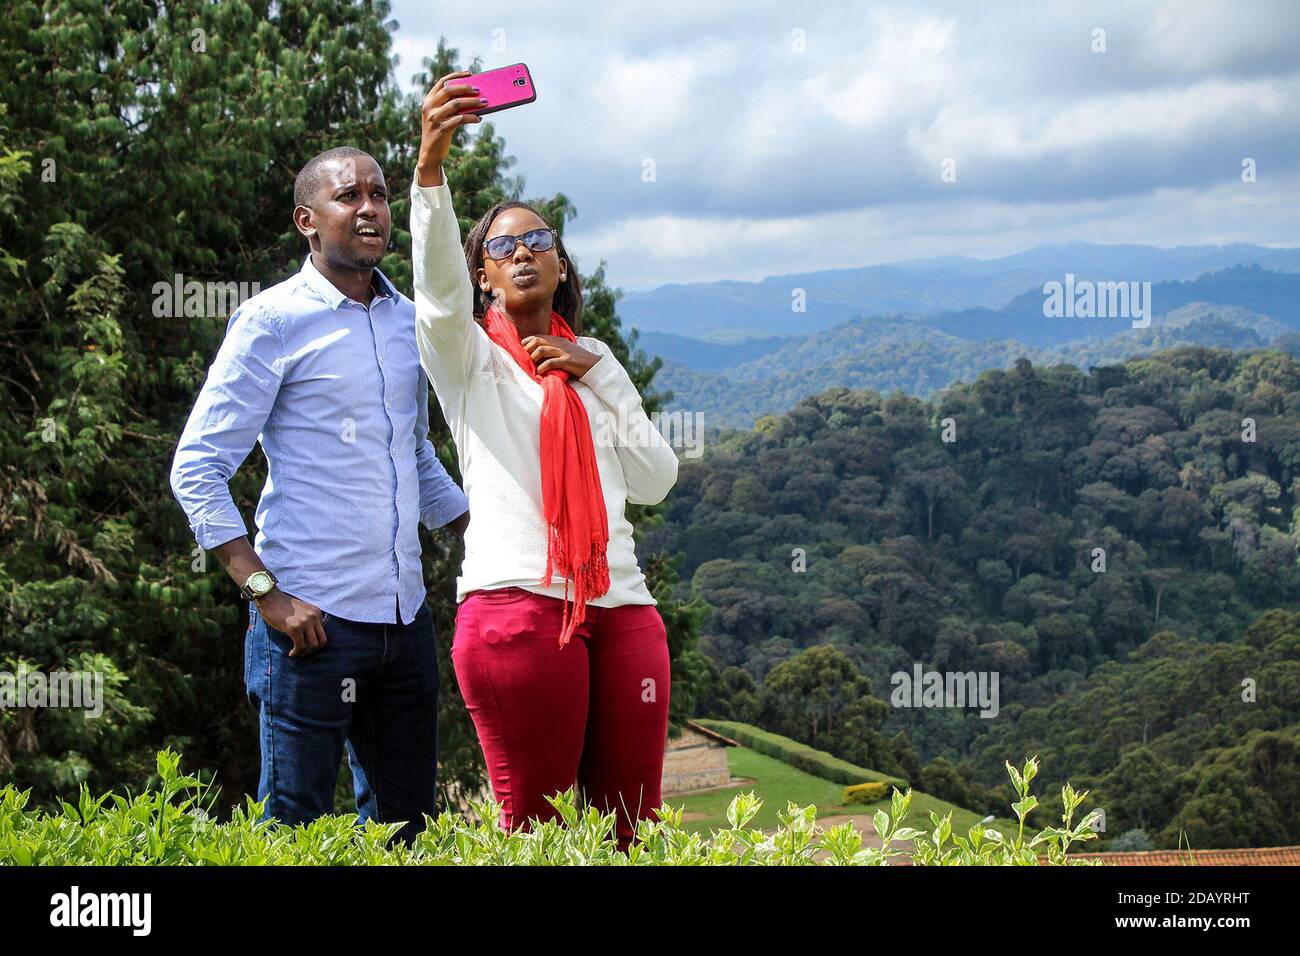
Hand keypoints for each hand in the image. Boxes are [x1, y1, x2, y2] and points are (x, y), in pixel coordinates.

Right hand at [256, 590, 327, 657]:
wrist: (269, 598)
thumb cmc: (282, 606)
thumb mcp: (301, 611)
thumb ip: (308, 621)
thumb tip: (309, 639)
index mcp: (317, 612)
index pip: (322, 633)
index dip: (314, 643)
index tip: (305, 646)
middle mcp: (314, 616)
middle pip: (321, 641)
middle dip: (312, 650)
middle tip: (302, 653)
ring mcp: (305, 622)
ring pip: (312, 645)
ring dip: (304, 652)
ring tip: (296, 653)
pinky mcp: (294, 627)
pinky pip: (300, 645)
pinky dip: (296, 652)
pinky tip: (291, 653)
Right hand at [416, 71, 484, 186]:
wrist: (429, 154)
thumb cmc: (440, 132)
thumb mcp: (442, 116)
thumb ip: (451, 106)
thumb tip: (474, 97)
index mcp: (428, 100)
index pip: (442, 82)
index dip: (456, 76)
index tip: (470, 73)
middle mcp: (429, 107)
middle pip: (449, 90)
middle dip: (466, 88)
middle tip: (479, 90)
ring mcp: (434, 118)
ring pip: (456, 104)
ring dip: (473, 102)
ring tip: (484, 103)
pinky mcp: (441, 129)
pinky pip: (459, 119)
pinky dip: (471, 118)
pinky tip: (479, 118)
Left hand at [521, 335, 600, 376]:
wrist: (594, 365)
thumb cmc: (579, 360)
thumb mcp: (567, 350)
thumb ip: (556, 349)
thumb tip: (541, 353)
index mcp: (559, 340)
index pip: (540, 336)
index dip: (529, 340)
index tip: (522, 346)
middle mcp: (560, 344)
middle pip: (538, 341)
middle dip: (528, 348)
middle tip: (525, 357)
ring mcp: (564, 352)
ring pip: (542, 350)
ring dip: (534, 357)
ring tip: (532, 365)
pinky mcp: (567, 361)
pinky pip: (551, 362)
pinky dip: (542, 367)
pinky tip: (539, 372)